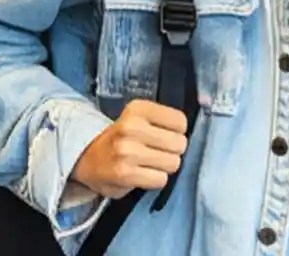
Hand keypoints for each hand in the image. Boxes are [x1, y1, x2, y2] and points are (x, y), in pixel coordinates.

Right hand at [71, 100, 187, 198]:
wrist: (86, 158)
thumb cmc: (123, 138)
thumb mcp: (140, 118)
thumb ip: (166, 118)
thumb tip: (201, 110)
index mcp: (138, 109)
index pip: (181, 122)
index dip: (177, 132)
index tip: (164, 134)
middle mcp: (131, 127)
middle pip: (180, 144)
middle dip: (173, 150)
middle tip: (156, 151)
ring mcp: (127, 151)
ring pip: (173, 163)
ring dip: (164, 167)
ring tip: (149, 163)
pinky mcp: (124, 174)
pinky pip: (160, 179)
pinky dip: (155, 179)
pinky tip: (142, 174)